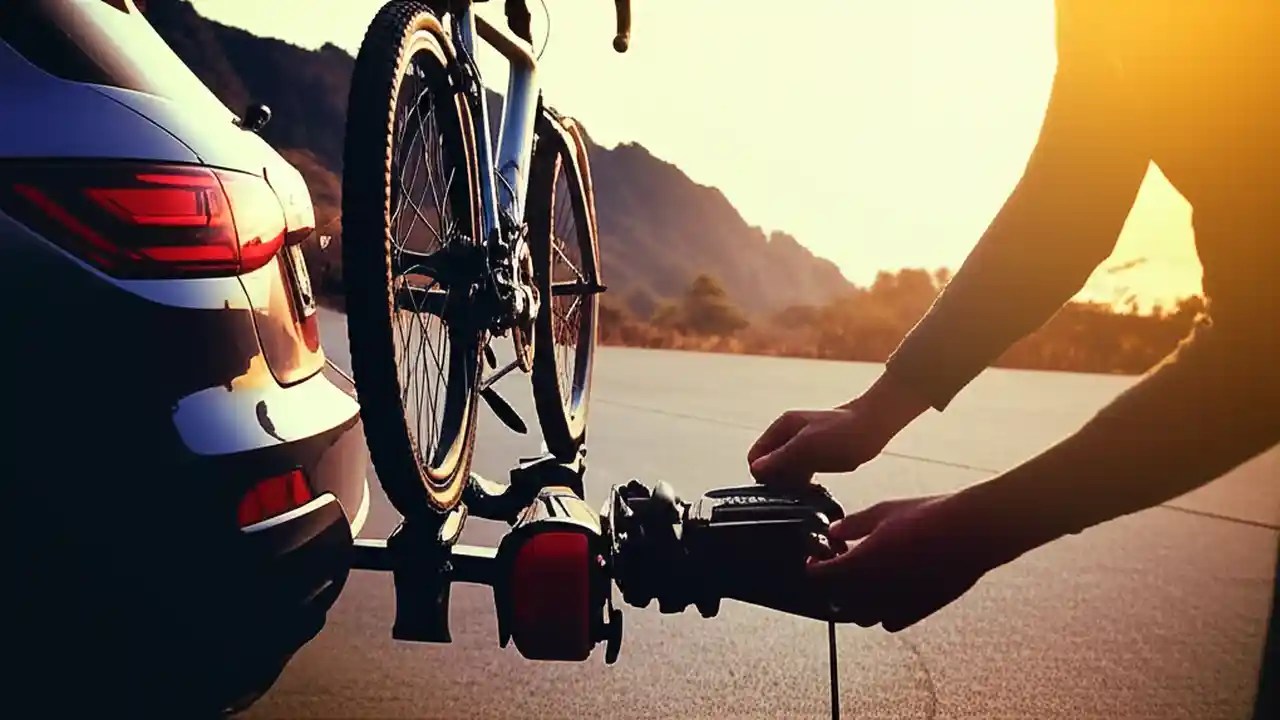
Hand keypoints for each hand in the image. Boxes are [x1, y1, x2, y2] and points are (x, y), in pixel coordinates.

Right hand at [747, 372, 929, 486]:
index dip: (761, 474)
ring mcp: (802, 445)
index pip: (756, 455)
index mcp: (781, 427)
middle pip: (769, 464)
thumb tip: (756, 470)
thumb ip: (780, 458)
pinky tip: (815, 490)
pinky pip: (801, 472)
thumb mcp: (806, 447)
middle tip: (794, 493)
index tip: (775, 489)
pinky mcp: (816, 454)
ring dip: (792, 483)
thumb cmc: (842, 433)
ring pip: (786, 470)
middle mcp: (788, 435)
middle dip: (777, 480)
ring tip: (806, 493)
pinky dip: (804, 483)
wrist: (873, 427)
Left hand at [806, 493, 1000, 631]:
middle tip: (839, 566)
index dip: (814, 567)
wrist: (970, 531)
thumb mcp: (882, 512)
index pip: (820, 577)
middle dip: (832, 585)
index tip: (817, 558)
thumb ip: (852, 525)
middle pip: (835, 600)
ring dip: (854, 601)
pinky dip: (881, 611)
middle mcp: (873, 590)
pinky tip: (888, 590)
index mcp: (860, 564)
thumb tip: (834, 531)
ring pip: (860, 616)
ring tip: (862, 580)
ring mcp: (895, 604)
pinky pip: (887, 621)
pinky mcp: (917, 611)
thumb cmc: (928, 517)